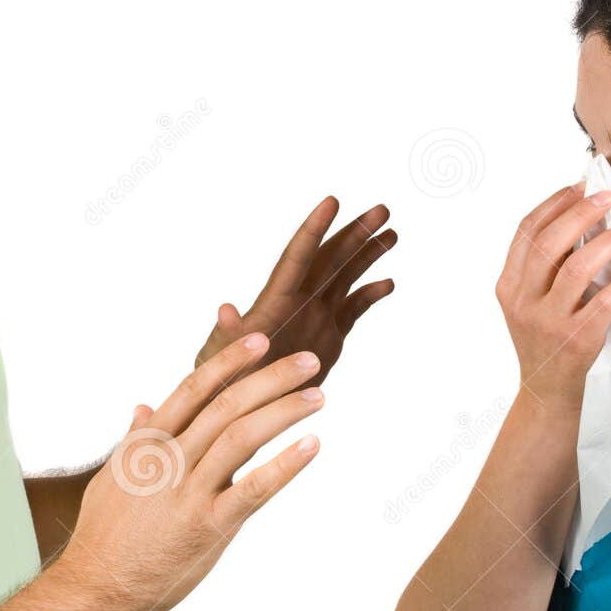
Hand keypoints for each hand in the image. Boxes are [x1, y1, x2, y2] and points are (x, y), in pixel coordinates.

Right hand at [59, 332, 323, 610]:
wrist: (94, 588)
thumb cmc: (104, 537)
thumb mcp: (112, 479)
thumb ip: (134, 439)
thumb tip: (144, 406)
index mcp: (147, 444)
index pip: (193, 389)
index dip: (230, 362)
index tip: (261, 341)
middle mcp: (169, 460)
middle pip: (226, 405)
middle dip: (271, 378)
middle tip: (309, 362)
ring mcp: (188, 492)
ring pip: (241, 437)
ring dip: (284, 412)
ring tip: (319, 397)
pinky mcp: (207, 527)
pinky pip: (253, 489)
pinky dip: (285, 465)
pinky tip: (312, 445)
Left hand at [195, 197, 394, 386]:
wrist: (240, 410)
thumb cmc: (219, 384)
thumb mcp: (218, 359)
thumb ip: (226, 335)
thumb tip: (224, 310)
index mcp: (274, 302)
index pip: (297, 257)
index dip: (314, 229)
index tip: (332, 201)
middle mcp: (297, 301)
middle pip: (329, 258)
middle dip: (354, 232)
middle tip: (382, 209)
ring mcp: (314, 316)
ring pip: (345, 277)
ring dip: (367, 255)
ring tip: (391, 232)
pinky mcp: (328, 336)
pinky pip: (352, 309)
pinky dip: (369, 296)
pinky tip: (388, 283)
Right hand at [495, 182, 610, 409]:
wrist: (546, 390)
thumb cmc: (544, 337)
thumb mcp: (528, 300)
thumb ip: (543, 266)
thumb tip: (578, 215)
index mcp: (509, 285)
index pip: (526, 232)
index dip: (554, 204)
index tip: (580, 187)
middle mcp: (523, 300)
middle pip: (549, 244)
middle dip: (581, 214)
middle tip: (609, 198)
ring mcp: (547, 321)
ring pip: (575, 270)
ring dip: (606, 243)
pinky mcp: (575, 341)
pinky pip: (601, 306)